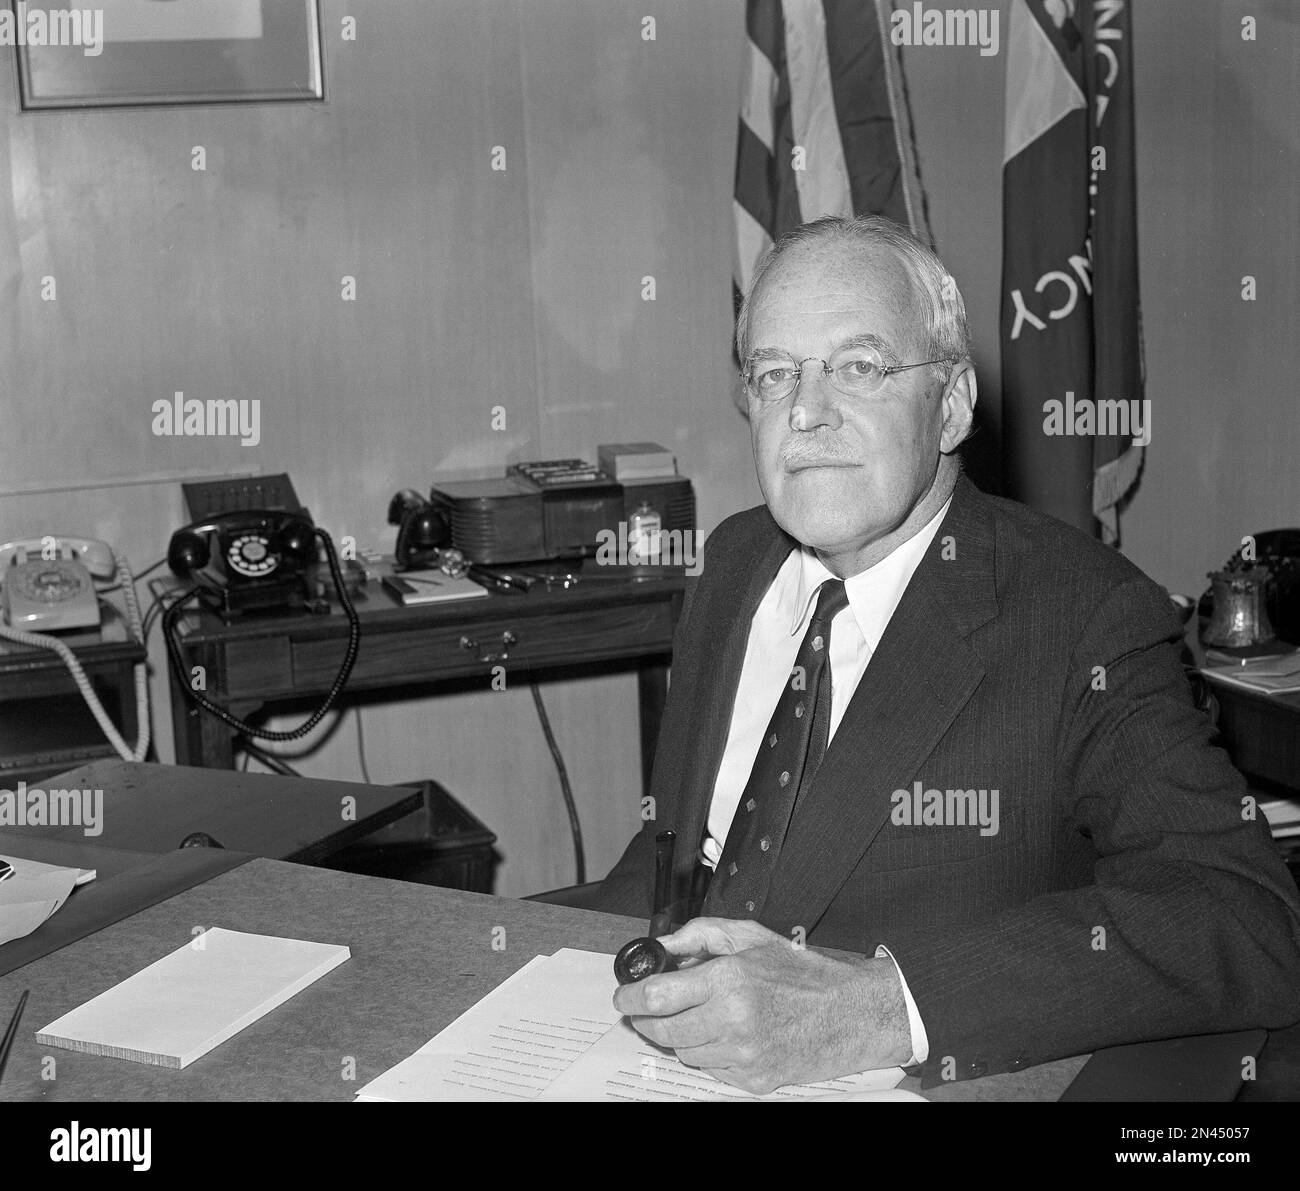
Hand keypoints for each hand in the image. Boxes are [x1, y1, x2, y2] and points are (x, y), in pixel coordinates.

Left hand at [611, 917, 911, 1093]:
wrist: (849, 1014)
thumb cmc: (802, 974)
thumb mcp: (750, 937)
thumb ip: (699, 934)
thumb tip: (662, 946)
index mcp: (730, 979)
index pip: (658, 996)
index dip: (632, 997)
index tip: (624, 996)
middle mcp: (733, 1020)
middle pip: (663, 1030)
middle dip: (647, 1019)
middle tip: (647, 1009)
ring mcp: (743, 1055)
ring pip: (684, 1053)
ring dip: (680, 1036)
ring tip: (699, 1016)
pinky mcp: (753, 1081)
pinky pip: (710, 1069)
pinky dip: (708, 1053)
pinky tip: (724, 1033)